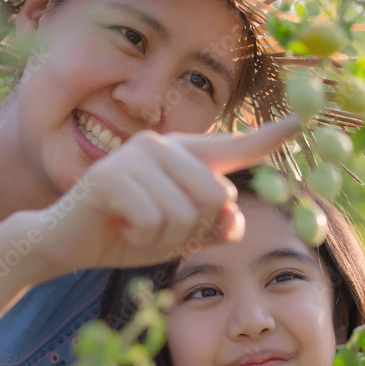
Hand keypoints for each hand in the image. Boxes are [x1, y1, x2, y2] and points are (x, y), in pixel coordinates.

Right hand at [38, 115, 299, 271]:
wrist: (65, 243)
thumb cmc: (125, 234)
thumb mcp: (178, 236)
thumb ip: (212, 226)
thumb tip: (235, 216)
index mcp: (181, 155)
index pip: (233, 147)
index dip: (268, 137)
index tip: (299, 122)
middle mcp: (160, 145)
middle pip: (217, 197)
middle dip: (191, 229)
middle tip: (154, 229)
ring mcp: (134, 156)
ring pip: (186, 213)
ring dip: (163, 237)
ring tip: (134, 227)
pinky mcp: (111, 177)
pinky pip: (155, 222)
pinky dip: (141, 239)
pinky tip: (118, 228)